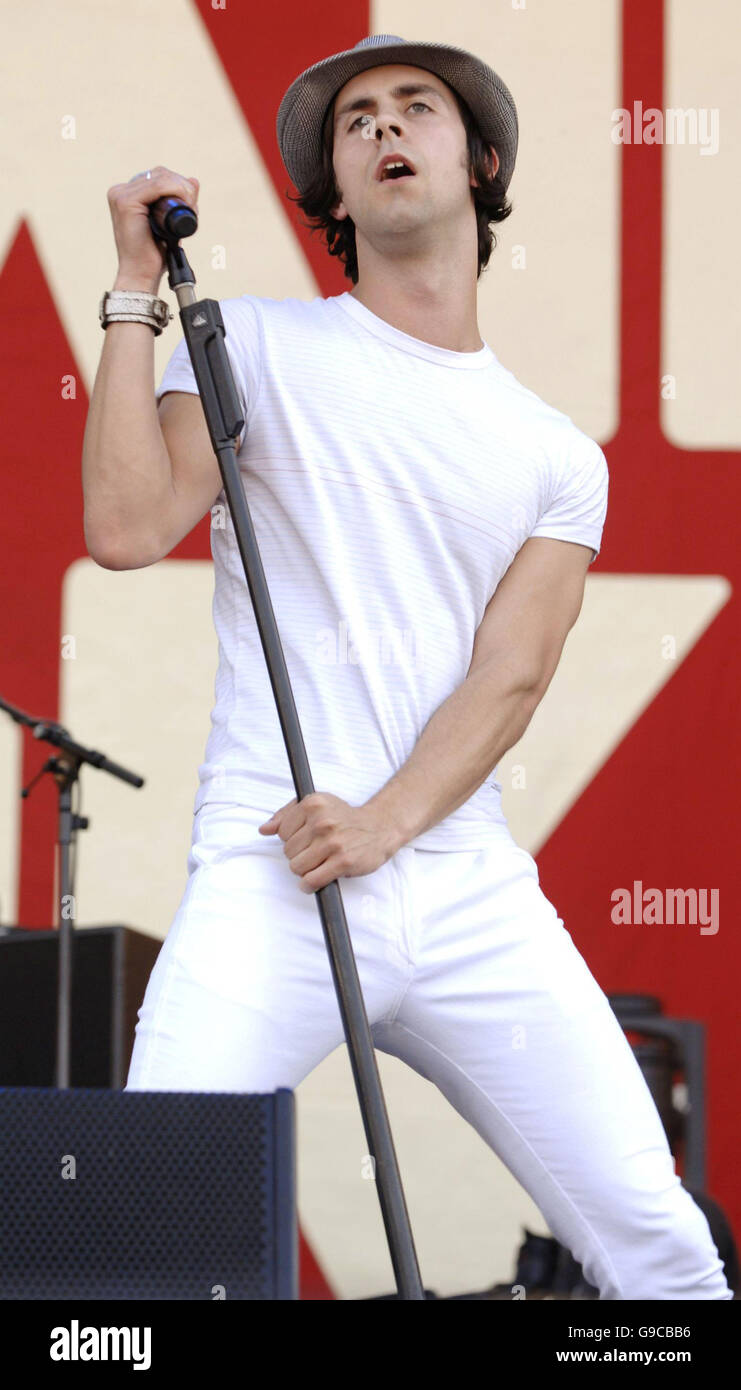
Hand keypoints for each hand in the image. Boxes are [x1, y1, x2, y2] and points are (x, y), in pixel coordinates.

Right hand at [106, 166, 199, 290]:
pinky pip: (158, 185)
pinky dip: (176, 190)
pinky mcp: (126, 201)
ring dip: (182, 190)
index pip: (159, 177)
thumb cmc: (153, 255)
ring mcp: (121, 195)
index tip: (192, 205)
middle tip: (193, 208)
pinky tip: (184, 203)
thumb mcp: (170, 224)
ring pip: (161, 177)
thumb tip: (194, 180)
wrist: (141, 275)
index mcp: (128, 195)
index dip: (180, 186)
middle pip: (161, 173)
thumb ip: (179, 202)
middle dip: (183, 187)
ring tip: (190, 210)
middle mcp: (121, 191)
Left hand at [258, 792, 397, 893]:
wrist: (378, 828)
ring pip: (297, 867)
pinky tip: (316, 880)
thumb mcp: (317, 805)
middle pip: (288, 852)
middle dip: (299, 855)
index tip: (305, 839)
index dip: (292, 839)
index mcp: (313, 804)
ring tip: (318, 864)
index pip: (282, 832)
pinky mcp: (342, 861)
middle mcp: (322, 821)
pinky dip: (309, 885)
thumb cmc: (344, 818)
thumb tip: (264, 829)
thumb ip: (286, 815)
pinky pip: (311, 880)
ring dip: (305, 871)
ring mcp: (332, 842)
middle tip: (315, 852)